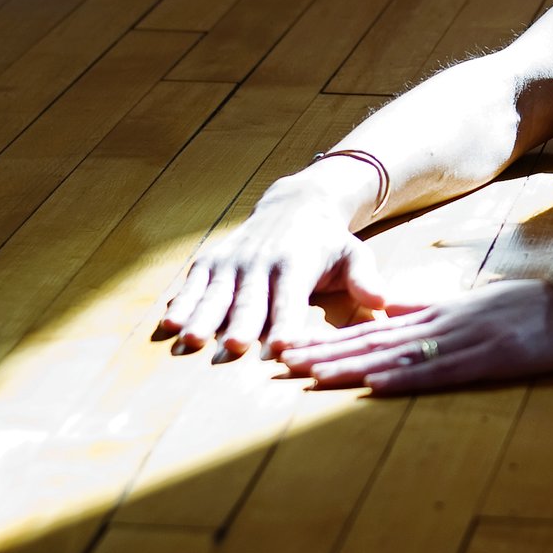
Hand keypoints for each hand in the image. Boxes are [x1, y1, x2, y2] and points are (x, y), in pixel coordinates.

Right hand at [152, 184, 379, 358]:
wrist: (295, 203)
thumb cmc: (329, 242)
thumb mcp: (354, 253)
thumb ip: (364, 278)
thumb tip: (383, 301)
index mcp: (296, 263)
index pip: (291, 298)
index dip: (287, 322)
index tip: (282, 346)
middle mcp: (260, 262)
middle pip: (250, 299)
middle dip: (242, 323)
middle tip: (233, 348)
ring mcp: (233, 260)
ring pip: (216, 292)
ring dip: (203, 316)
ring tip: (190, 339)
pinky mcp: (212, 260)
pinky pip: (194, 283)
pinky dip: (181, 302)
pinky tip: (169, 325)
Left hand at [274, 278, 552, 393]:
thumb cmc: (531, 306)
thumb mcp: (473, 301)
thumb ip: (431, 305)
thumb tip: (390, 306)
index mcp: (438, 312)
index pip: (374, 328)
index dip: (330, 340)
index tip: (293, 348)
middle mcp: (443, 323)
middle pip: (374, 340)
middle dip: (327, 353)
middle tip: (282, 363)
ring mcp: (465, 339)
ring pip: (398, 355)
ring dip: (354, 366)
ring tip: (313, 375)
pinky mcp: (490, 358)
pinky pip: (441, 370)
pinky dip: (406, 377)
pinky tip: (376, 385)